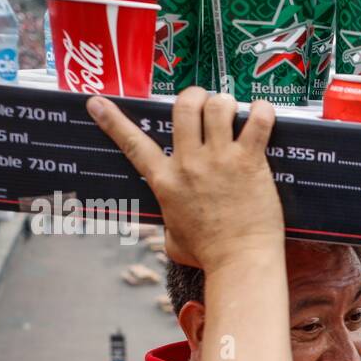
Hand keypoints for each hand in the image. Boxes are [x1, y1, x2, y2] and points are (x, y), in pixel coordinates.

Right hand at [86, 88, 282, 270]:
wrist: (239, 263)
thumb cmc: (209, 256)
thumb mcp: (173, 240)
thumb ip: (169, 222)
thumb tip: (171, 226)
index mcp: (165, 181)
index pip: (132, 143)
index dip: (113, 120)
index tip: (98, 102)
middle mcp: (189, 163)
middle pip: (184, 106)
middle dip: (194, 97)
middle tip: (205, 104)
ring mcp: (219, 160)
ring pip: (217, 106)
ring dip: (225, 102)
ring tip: (234, 111)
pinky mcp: (249, 162)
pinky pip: (257, 122)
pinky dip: (261, 111)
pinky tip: (262, 112)